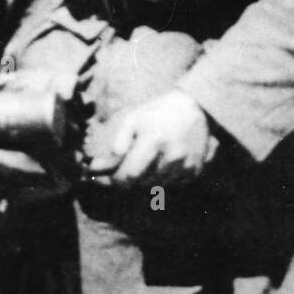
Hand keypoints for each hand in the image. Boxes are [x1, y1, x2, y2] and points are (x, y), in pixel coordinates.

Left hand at [87, 90, 216, 189]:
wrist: (193, 107)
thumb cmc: (157, 112)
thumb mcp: (133, 119)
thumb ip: (117, 142)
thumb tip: (98, 166)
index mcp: (154, 140)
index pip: (129, 176)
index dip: (116, 180)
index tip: (109, 178)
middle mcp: (171, 156)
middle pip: (141, 183)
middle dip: (130, 178)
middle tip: (127, 166)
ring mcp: (185, 165)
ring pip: (156, 185)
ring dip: (147, 179)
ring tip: (149, 159)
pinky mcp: (195, 170)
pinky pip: (172, 185)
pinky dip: (164, 178)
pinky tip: (164, 162)